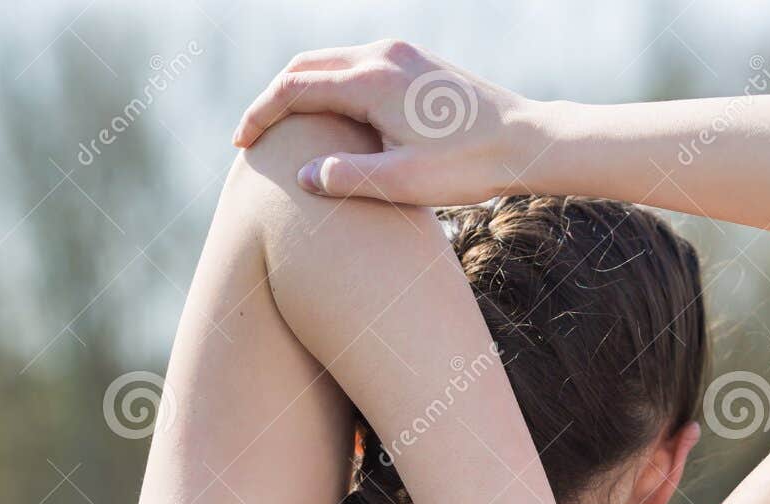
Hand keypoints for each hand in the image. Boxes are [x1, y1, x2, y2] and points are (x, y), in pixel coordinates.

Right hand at [232, 40, 529, 204]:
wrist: (527, 142)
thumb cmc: (469, 166)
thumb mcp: (403, 182)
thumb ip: (347, 177)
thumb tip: (303, 174)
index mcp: (371, 80)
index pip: (295, 88)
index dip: (261, 115)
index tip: (242, 144)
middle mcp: (382, 55)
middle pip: (306, 66)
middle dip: (274, 99)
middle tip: (253, 135)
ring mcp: (401, 54)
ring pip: (332, 62)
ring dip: (303, 91)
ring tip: (285, 128)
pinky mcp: (417, 63)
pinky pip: (358, 66)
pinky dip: (332, 87)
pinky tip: (330, 119)